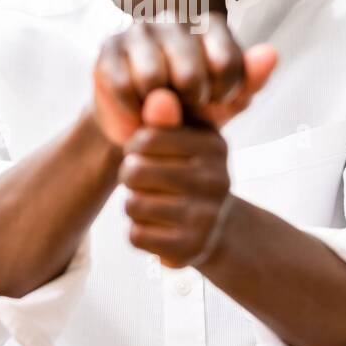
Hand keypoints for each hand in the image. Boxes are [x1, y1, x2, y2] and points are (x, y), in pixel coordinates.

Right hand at [91, 11, 277, 145]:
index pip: (228, 62)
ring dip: (157, 110)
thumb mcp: (227, 102)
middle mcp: (174, 19)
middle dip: (189, 104)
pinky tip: (137, 114)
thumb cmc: (190, 109)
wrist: (140, 126)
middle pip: (190, 73)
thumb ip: (250, 80)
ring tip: (159, 111)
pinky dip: (133, 113)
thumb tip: (271, 54)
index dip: (224, 94)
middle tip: (184, 107)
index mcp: (209, 25)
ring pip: (153, 80)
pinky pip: (124, 87)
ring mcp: (138, 29)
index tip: (215, 102)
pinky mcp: (108, 46)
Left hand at [120, 89, 234, 269]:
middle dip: (129, 175)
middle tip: (139, 178)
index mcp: (214, 146)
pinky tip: (155, 226)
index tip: (140, 150)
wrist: (217, 226)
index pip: (147, 138)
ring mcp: (205, 218)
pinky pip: (137, 235)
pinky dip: (138, 231)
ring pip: (133, 205)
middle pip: (136, 172)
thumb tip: (156, 97)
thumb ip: (166, 118)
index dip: (134, 144)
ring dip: (133, 204)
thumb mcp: (183, 138)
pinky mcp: (190, 248)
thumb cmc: (188, 171)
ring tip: (149, 200)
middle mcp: (215, 181)